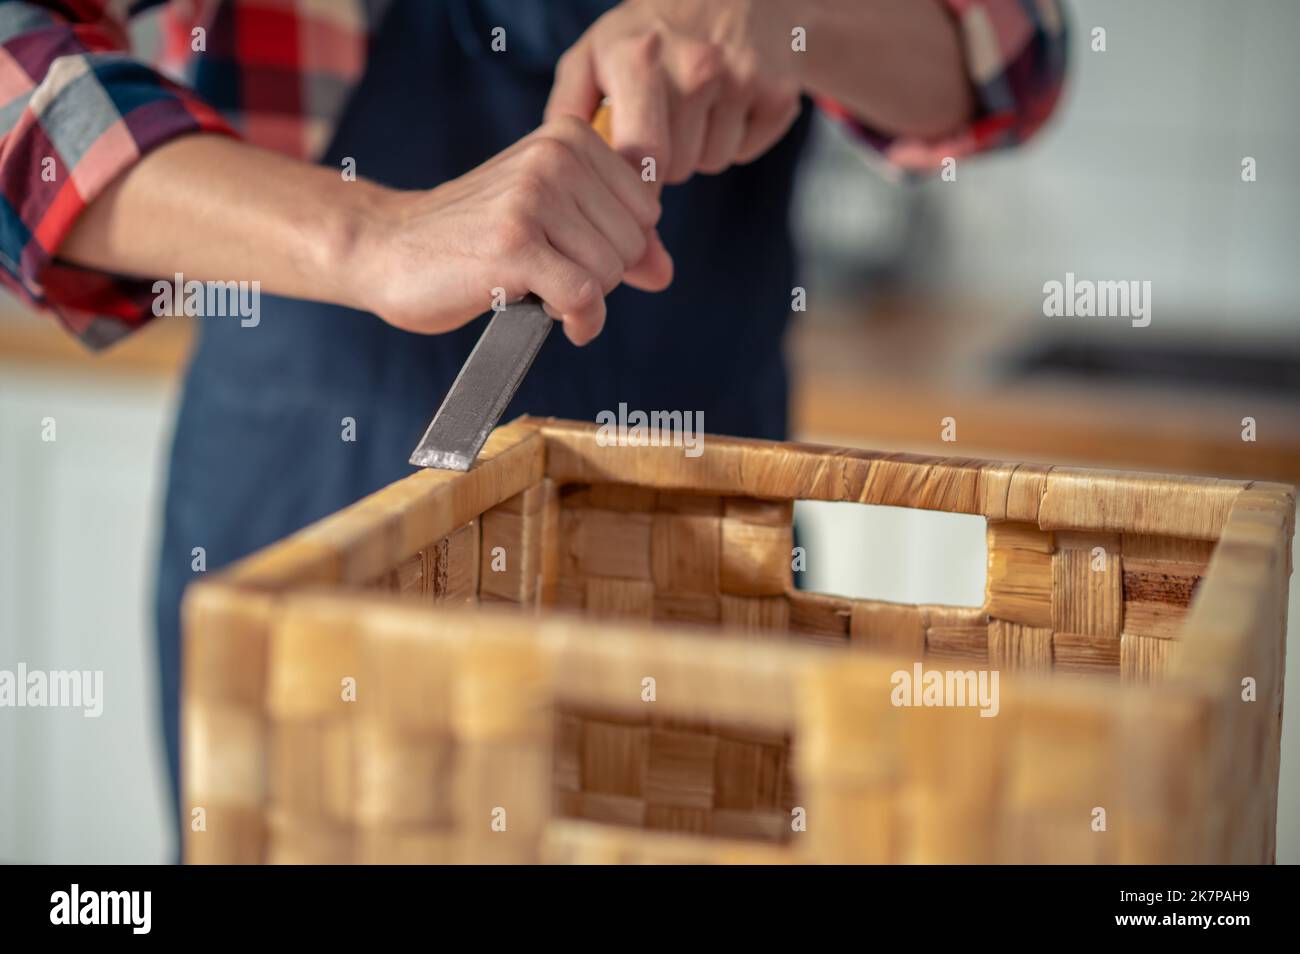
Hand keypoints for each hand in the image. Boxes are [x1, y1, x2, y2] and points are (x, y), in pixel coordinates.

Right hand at [354, 116, 672, 345]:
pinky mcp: (514, 247)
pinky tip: (554, 320)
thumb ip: (616, 239)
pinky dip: (580, 322)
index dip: (616, 245)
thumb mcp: (552, 221)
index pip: (646, 208)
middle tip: (551, 273)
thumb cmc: (474, 236)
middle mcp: (554, 158)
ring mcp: (532, 200)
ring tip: (539, 288)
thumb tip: (664, 271)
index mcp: (569, 138)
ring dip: (584, 299)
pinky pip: (585, 298)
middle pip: (632, 242)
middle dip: (601, 274)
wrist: (389, 247)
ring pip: (610, 272)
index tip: (573, 250)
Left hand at [546, 0, 802, 184]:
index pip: (638, 158)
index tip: (626, 174)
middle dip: (664, 157)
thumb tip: (558, 172)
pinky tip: (728, 102)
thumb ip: (567, 111)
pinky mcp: (778, 92)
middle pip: (674, 169)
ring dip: (700, 145)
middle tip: (662, 117)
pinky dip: (736, 136)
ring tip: (695, 104)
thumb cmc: (647, 32)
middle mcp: (694, 65)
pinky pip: (745, 151)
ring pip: (711, 162)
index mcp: (638, 57)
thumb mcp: (594, 54)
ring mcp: (742, 77)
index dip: (630, 180)